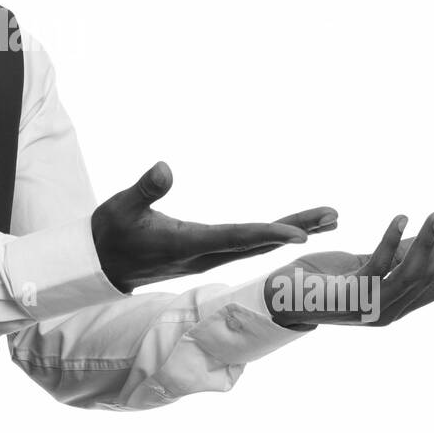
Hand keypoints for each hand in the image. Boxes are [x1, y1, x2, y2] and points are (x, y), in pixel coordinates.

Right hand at [91, 161, 337, 293]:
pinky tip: (293, 230)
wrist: (100, 266)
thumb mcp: (121, 206)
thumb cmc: (110, 233)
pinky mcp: (207, 254)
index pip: (237, 237)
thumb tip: (165, 166)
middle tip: (333, 216)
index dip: (270, 233)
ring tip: (327, 221)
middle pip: (260, 242)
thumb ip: (145, 188)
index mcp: (188, 244)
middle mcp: (205, 255)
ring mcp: (209, 257)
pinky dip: (275, 235)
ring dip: (293, 231)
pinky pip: (249, 246)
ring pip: (258, 245)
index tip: (303, 234)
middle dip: (298, 229)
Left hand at [265, 211, 433, 327]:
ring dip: (428, 241)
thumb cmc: (320, 280)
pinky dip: (392, 239)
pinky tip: (401, 217)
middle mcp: (388, 313)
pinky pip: (379, 265)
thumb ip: (395, 256)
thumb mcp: (364, 264)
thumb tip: (428, 236)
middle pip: (431, 279)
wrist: (279, 296)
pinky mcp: (350, 296)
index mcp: (396, 307)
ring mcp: (370, 308)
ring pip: (411, 274)